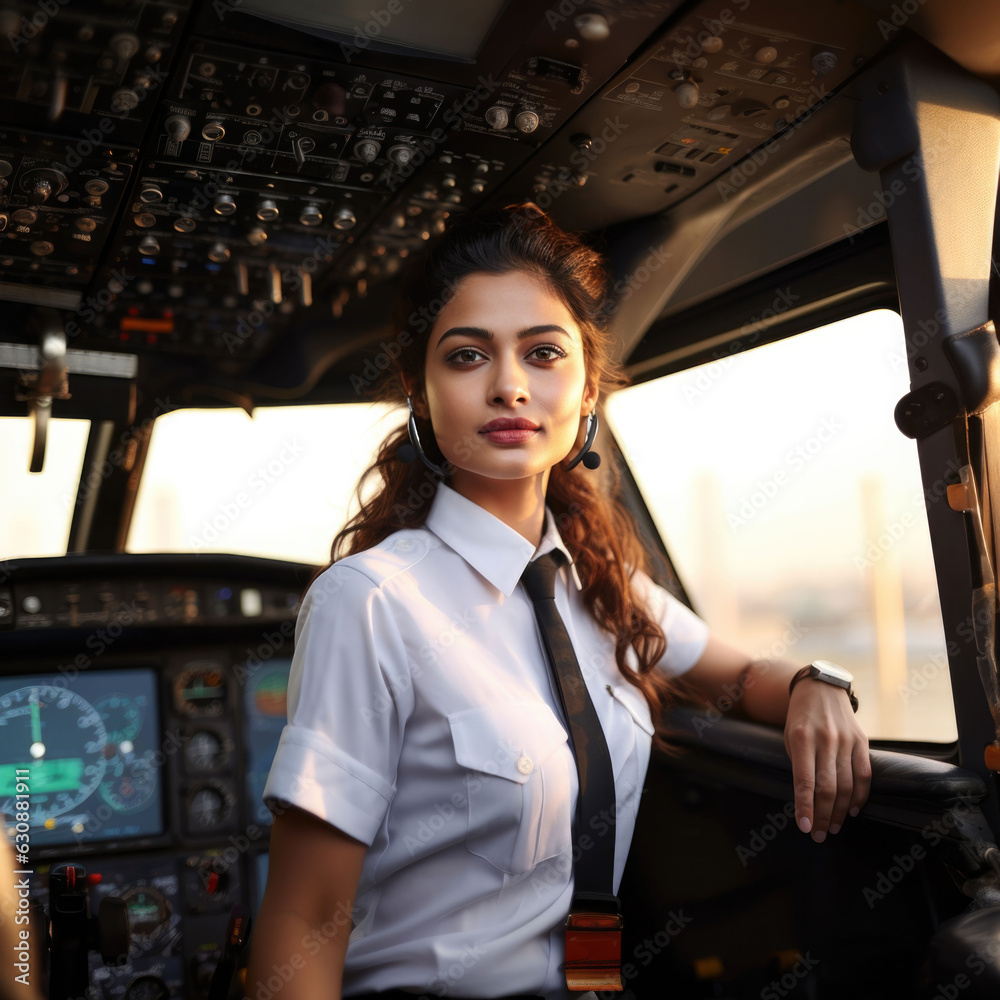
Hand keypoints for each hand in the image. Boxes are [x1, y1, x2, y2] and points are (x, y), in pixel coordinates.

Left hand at [784, 679, 869, 841]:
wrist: (821, 688)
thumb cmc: (800, 718)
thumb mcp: (789, 737)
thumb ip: (799, 765)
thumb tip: (806, 801)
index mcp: (801, 738)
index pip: (805, 781)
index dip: (805, 807)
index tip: (804, 828)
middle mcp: (825, 739)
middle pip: (827, 788)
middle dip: (822, 816)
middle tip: (818, 835)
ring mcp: (846, 740)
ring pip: (847, 785)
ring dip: (839, 812)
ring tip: (832, 827)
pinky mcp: (862, 741)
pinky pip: (864, 775)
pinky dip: (859, 796)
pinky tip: (851, 810)